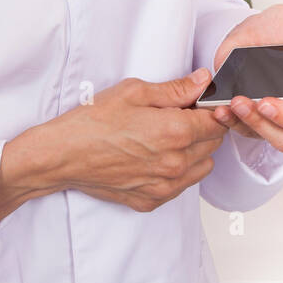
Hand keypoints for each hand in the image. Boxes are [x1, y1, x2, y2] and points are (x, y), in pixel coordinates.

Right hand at [0, 69, 223, 219]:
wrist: (64, 155)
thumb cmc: (93, 121)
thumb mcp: (134, 91)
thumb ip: (176, 89)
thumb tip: (203, 81)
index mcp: (175, 131)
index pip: (218, 121)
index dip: (211, 109)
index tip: (200, 104)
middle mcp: (176, 162)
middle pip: (213, 144)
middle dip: (203, 128)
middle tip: (178, 117)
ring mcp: (165, 185)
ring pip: (203, 166)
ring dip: (195, 151)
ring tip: (167, 138)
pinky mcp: (153, 200)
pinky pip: (183, 185)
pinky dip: (178, 172)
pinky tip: (155, 157)